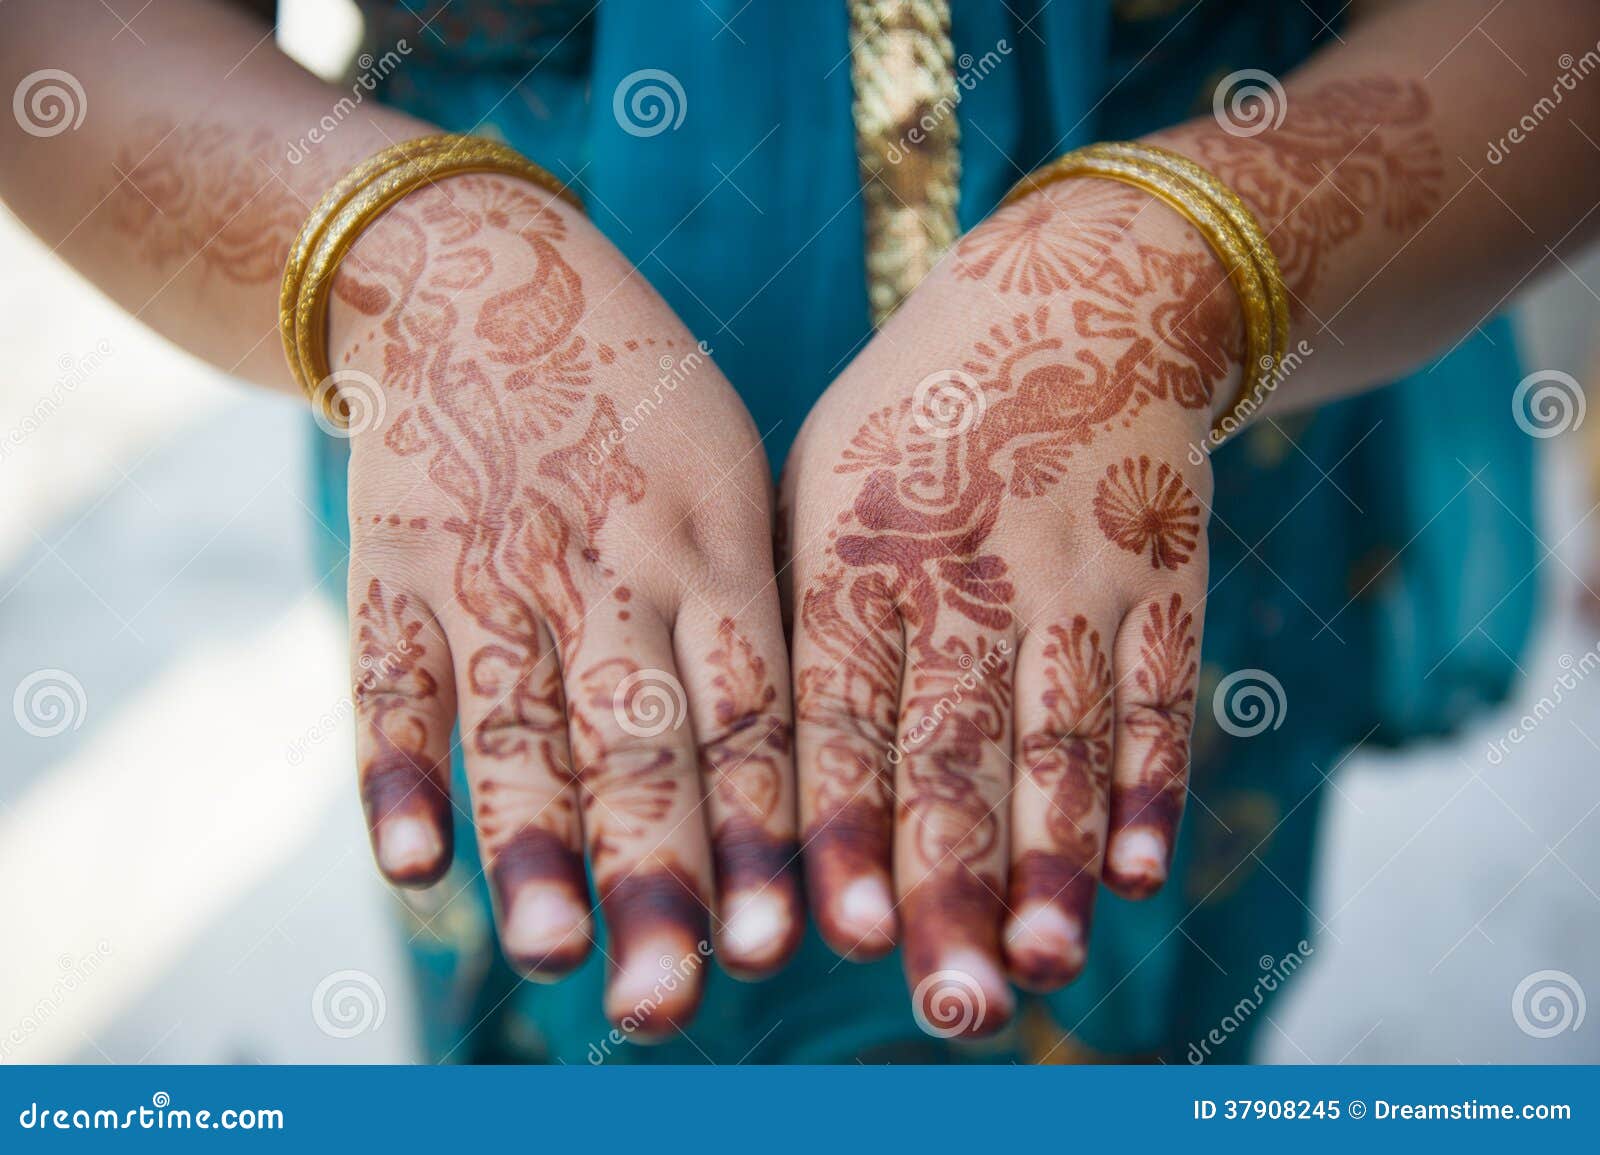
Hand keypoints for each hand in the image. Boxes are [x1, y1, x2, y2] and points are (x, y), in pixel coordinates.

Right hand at [326, 173, 797, 1034]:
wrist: (479, 272)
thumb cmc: (637, 403)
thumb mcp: (731, 473)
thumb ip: (755, 612)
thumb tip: (803, 782)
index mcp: (713, 548)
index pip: (752, 711)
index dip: (769, 830)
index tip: (793, 941)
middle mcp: (613, 567)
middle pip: (644, 739)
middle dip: (665, 870)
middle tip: (675, 994)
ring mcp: (497, 565)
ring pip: (521, 723)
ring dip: (539, 843)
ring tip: (558, 951)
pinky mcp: (394, 562)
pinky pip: (391, 674)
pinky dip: (398, 768)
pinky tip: (412, 860)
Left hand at [783, 178, 1237, 1034]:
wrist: (1079, 301)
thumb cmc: (912, 422)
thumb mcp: (818, 482)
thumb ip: (796, 620)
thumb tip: (759, 785)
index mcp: (854, 546)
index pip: (841, 707)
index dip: (840, 822)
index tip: (832, 933)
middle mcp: (965, 563)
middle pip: (955, 743)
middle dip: (949, 880)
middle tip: (949, 1003)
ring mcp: (1075, 567)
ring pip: (1064, 734)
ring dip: (1053, 860)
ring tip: (1041, 964)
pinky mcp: (1165, 570)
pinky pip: (1162, 688)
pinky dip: (1150, 783)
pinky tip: (1136, 871)